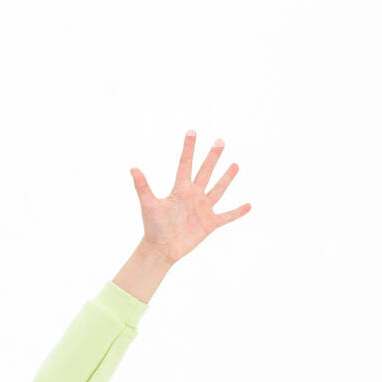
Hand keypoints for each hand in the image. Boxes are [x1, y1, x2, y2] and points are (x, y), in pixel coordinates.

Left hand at [130, 131, 250, 265]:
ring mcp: (203, 209)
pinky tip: (249, 205)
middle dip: (213, 157)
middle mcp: (193, 196)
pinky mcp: (209, 224)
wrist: (161, 250)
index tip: (192, 131)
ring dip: (226, 178)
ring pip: (218, 189)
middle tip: (220, 141)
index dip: (189, 148)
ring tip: (235, 165)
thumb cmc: (153, 228)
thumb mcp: (149, 205)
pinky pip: (227, 216)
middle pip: (205, 172)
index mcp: (180, 189)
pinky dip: (237, 212)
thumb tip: (132, 168)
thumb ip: (142, 186)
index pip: (185, 164)